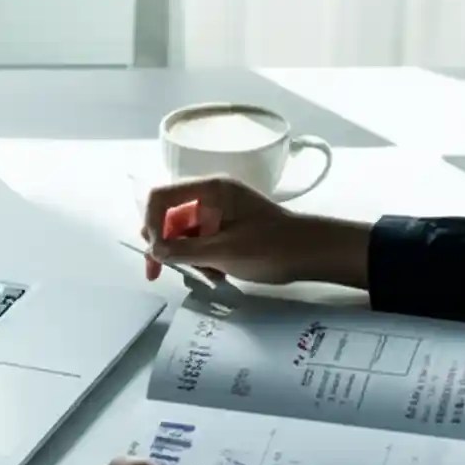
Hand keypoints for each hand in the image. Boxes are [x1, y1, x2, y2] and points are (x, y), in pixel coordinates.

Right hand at [141, 175, 371, 288]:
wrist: (313, 253)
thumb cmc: (272, 247)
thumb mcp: (224, 252)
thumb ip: (184, 250)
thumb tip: (153, 251)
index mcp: (210, 189)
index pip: (161, 197)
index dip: (150, 225)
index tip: (156, 255)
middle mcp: (210, 194)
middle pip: (168, 216)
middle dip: (164, 245)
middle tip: (160, 274)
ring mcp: (218, 210)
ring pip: (182, 232)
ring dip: (185, 255)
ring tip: (207, 274)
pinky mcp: (226, 226)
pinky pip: (199, 239)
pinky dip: (200, 257)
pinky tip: (216, 273)